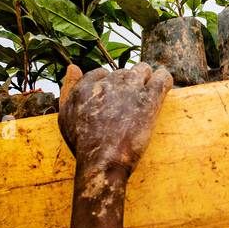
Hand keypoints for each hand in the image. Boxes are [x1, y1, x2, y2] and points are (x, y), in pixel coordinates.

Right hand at [59, 63, 173, 184]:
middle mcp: (108, 83)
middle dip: (126, 84)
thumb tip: (72, 67)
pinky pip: (162, 78)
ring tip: (147, 91)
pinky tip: (164, 82)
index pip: (101, 73)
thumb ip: (67, 89)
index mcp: (86, 86)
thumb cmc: (83, 145)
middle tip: (130, 103)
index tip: (113, 98)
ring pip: (142, 70)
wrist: (102, 160)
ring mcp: (130, 88)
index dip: (108, 84)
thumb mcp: (65, 116)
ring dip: (145, 77)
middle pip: (122, 73)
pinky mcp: (149, 98)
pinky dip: (164, 78)